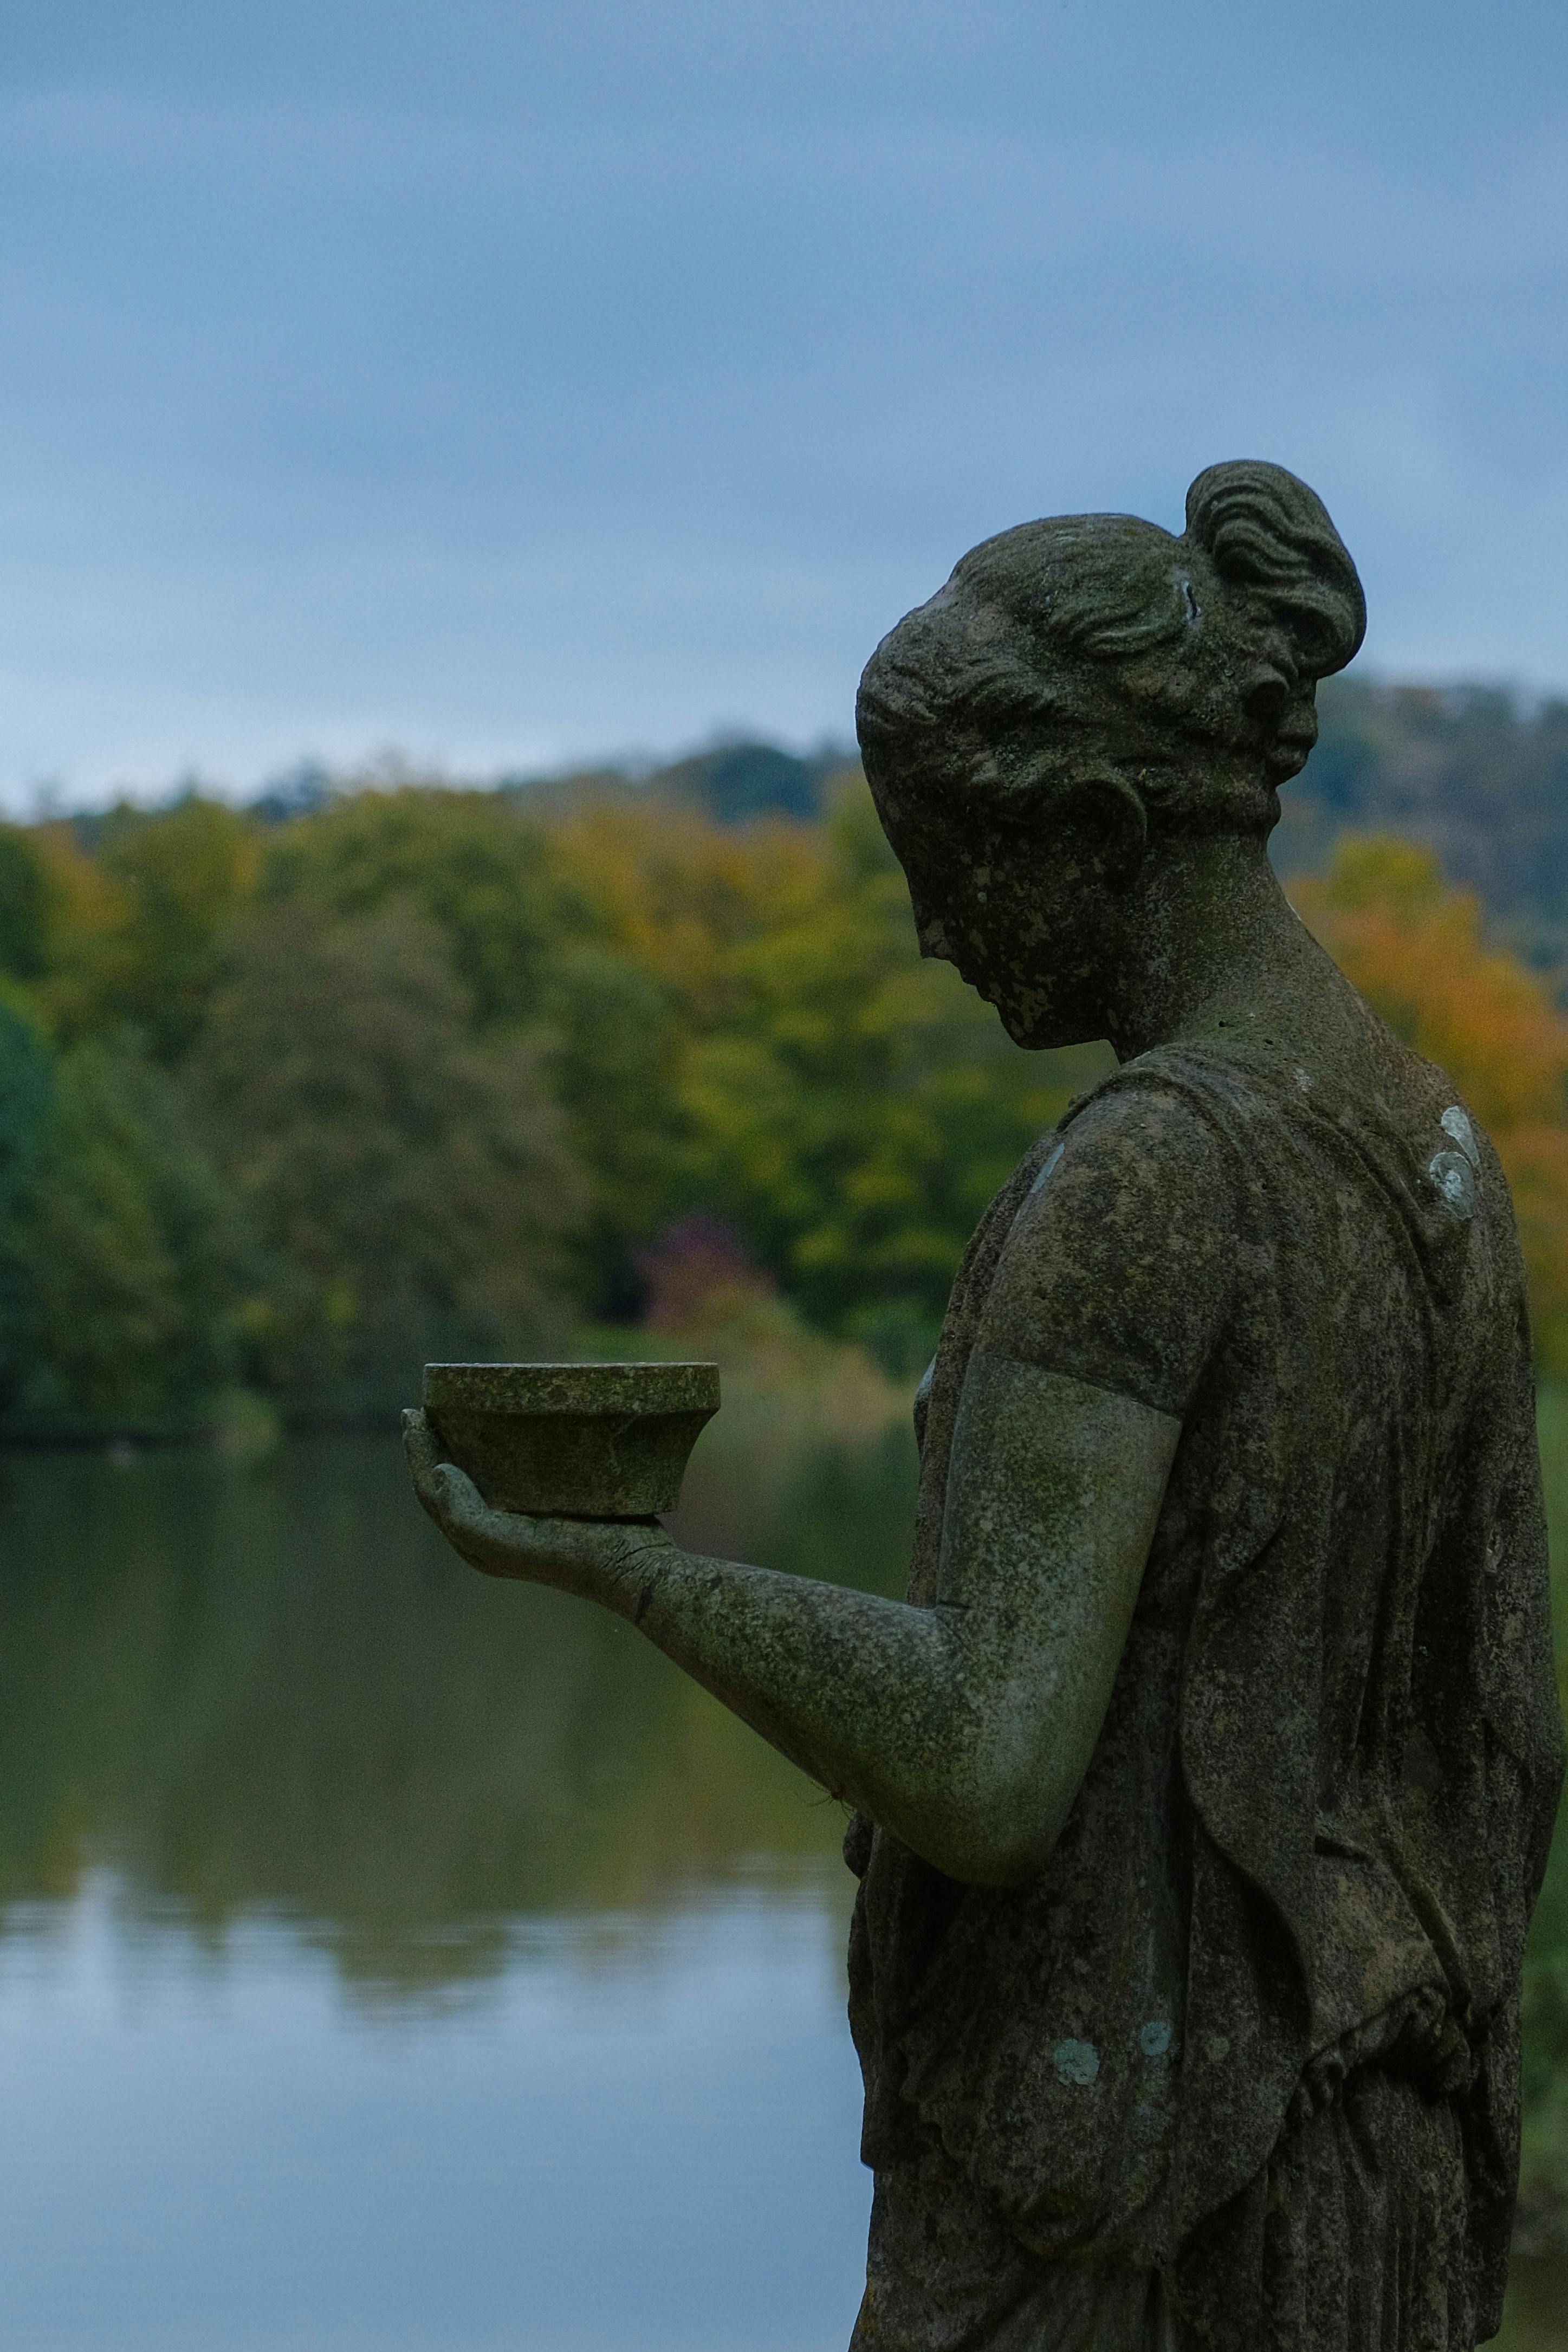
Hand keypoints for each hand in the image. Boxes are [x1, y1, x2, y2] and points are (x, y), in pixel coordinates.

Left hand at [401, 1409, 676, 1605]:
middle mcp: (493, 1533)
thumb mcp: (506, 1543)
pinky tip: (504, 1433)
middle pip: (449, 1484)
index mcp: (476, 1543)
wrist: (631, 1566)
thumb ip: (463, 1516)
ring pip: (478, 1479)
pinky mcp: (547, 1509)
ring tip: (452, 1417)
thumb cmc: (570, 1554)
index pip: (433, 1491)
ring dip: (460, 1448)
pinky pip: (510, 1476)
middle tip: (420, 1410)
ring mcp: (520, 1521)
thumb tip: (439, 1472)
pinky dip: (496, 1452)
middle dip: (430, 1448)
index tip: (412, 1412)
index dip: (418, 1452)